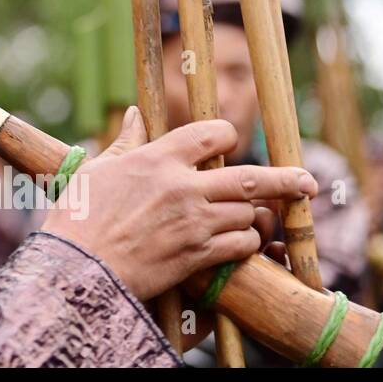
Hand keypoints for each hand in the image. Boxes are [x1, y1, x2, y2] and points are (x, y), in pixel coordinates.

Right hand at [40, 107, 317, 300]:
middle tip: (307, 182)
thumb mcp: (97, 170)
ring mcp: (193, 223)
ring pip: (248, 213)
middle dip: (286, 179)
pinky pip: (241, 245)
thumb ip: (126, 141)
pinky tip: (238, 242)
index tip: (229, 142)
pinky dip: (245, 243)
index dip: (226, 136)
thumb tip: (135, 114)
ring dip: (254, 216)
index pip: (211, 134)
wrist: (75, 267)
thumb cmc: (78, 216)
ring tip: (251, 218)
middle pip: (250, 178)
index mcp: (156, 159)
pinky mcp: (197, 256)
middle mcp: (181, 187)